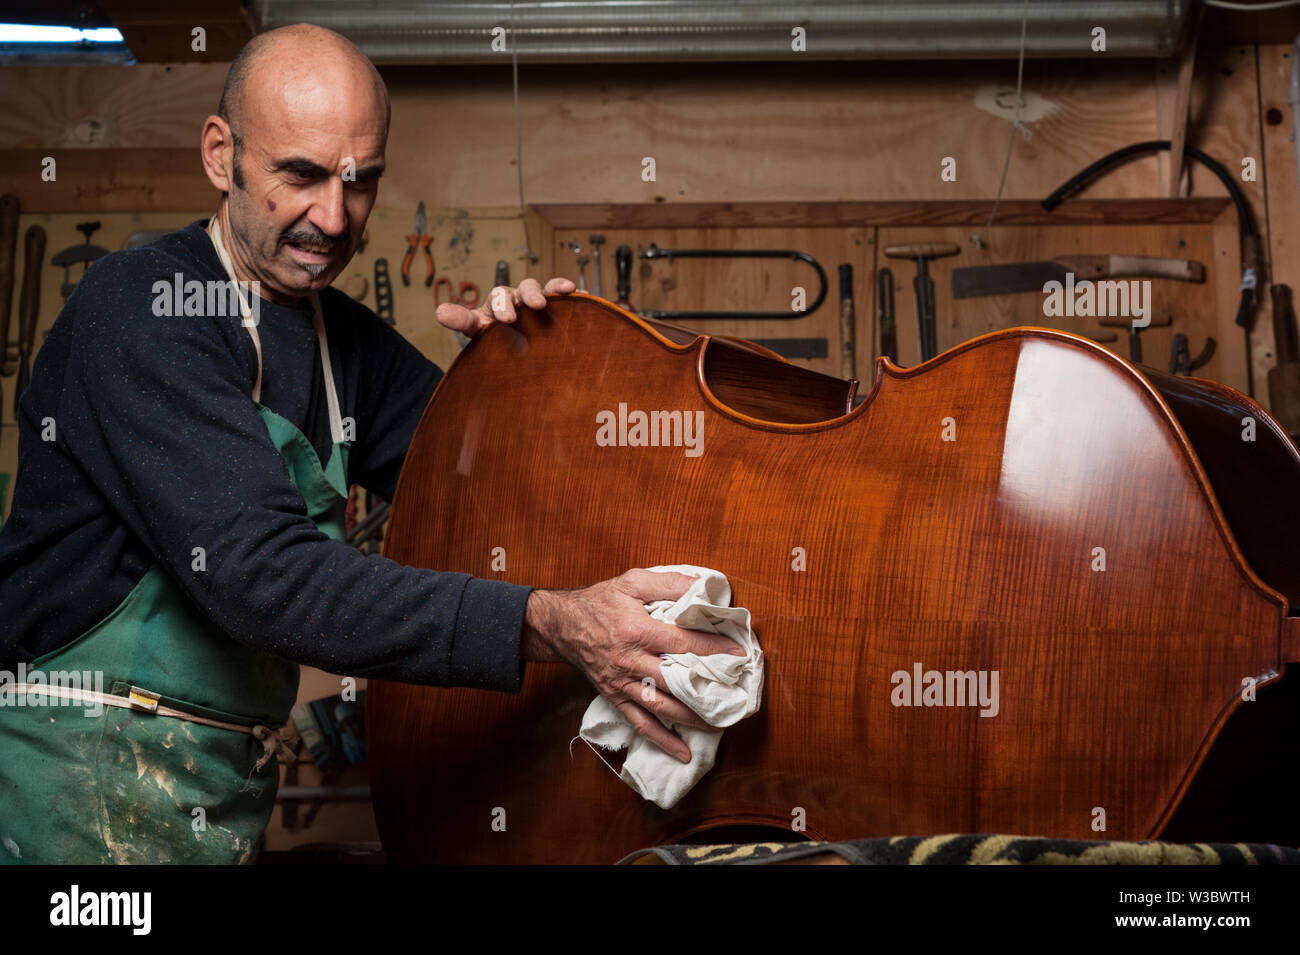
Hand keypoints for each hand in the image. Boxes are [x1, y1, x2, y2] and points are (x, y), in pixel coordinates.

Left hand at [436, 276, 575, 336]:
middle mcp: (521, 298)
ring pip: (547, 288)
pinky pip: (567, 299)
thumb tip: (438, 312)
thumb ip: (461, 320)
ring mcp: (542, 305)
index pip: (499, 296)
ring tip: (566, 289)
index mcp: (500, 302)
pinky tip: (583, 296)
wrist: (516, 355)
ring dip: (555, 287)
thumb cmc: (495, 339)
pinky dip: (575, 296)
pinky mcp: (559, 312)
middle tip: (535, 306)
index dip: (503, 305)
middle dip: (530, 294)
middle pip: (525, 286)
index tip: (507, 320)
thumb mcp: (476, 331)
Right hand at [522, 569, 746, 763]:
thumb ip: (669, 583)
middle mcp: (629, 661)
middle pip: (675, 681)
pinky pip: (640, 723)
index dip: (712, 648)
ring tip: (720, 724)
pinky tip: (683, 752)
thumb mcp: (633, 581)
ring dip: (692, 719)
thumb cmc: (601, 601)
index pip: (681, 642)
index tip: (739, 654)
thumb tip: (703, 587)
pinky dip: (662, 740)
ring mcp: (622, 683)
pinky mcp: (616, 698)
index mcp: (636, 631)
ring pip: (661, 707)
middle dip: (708, 689)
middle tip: (736, 695)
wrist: (563, 625)